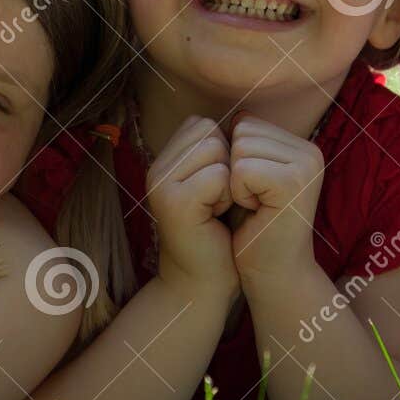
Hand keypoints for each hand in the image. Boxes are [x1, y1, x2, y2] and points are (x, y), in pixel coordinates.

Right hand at [144, 115, 236, 299]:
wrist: (204, 282)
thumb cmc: (220, 233)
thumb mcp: (218, 182)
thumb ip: (219, 151)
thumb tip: (243, 118)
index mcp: (164, 160)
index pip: (203, 123)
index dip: (225, 153)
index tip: (218, 189)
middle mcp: (156, 168)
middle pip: (210, 132)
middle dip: (228, 164)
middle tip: (218, 201)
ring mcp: (161, 184)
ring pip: (215, 150)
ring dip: (229, 181)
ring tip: (217, 209)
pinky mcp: (174, 202)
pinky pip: (219, 175)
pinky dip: (228, 196)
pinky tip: (215, 218)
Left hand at [227, 112, 323, 285]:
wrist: (273, 272)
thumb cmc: (254, 227)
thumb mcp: (249, 177)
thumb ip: (247, 145)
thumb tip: (237, 115)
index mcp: (302, 146)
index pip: (246, 123)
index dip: (235, 159)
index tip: (253, 191)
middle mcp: (311, 151)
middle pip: (243, 132)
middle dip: (234, 169)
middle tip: (254, 201)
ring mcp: (307, 165)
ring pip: (240, 149)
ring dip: (235, 183)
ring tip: (256, 206)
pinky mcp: (294, 182)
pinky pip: (242, 170)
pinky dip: (238, 194)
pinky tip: (256, 212)